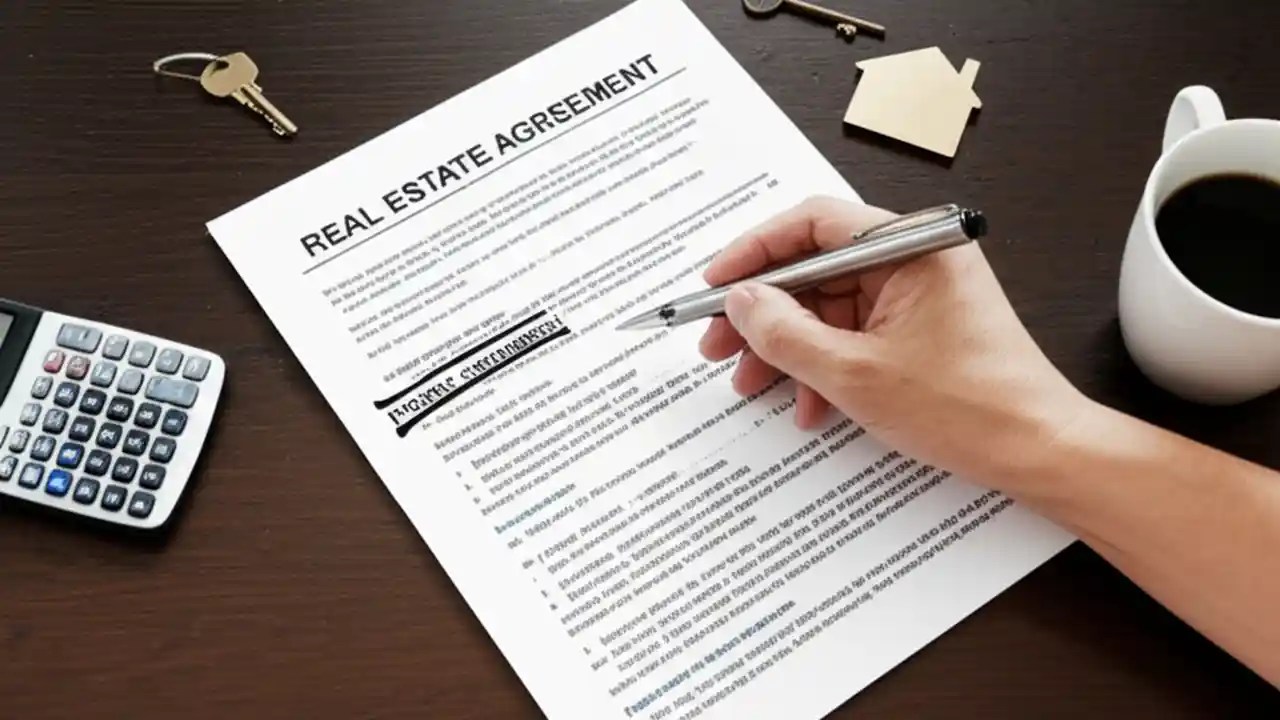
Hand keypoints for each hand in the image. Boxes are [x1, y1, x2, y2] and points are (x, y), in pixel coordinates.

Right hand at [699, 196, 1089, 485]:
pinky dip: (823, 364)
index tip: (714, 283)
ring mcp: (918, 293)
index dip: (754, 252)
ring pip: (828, 307)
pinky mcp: (919, 327)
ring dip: (787, 347)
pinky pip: (853, 334)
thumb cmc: (969, 408)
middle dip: (763, 313)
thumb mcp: (854, 374)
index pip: (813, 223)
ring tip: (753, 383)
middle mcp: (915, 258)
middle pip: (815, 268)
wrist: (1036, 450)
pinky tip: (806, 403)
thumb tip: (741, 301)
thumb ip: (785, 333)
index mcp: (910, 245)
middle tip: (719, 343)